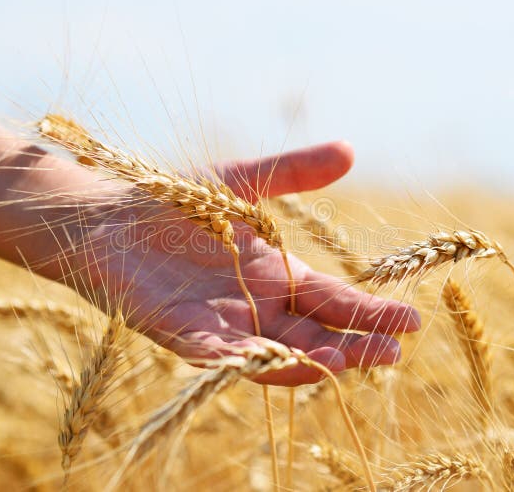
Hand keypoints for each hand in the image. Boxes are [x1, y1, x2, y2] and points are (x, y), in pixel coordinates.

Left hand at [77, 142, 419, 385]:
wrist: (102, 213)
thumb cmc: (171, 197)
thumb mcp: (241, 180)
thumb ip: (292, 172)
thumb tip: (350, 150)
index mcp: (274, 274)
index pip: (332, 300)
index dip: (369, 312)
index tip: (411, 322)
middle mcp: (252, 306)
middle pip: (312, 333)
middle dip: (352, 345)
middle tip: (393, 354)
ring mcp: (216, 321)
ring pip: (270, 353)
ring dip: (306, 361)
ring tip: (343, 364)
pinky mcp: (175, 328)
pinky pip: (211, 352)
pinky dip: (236, 360)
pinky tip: (265, 362)